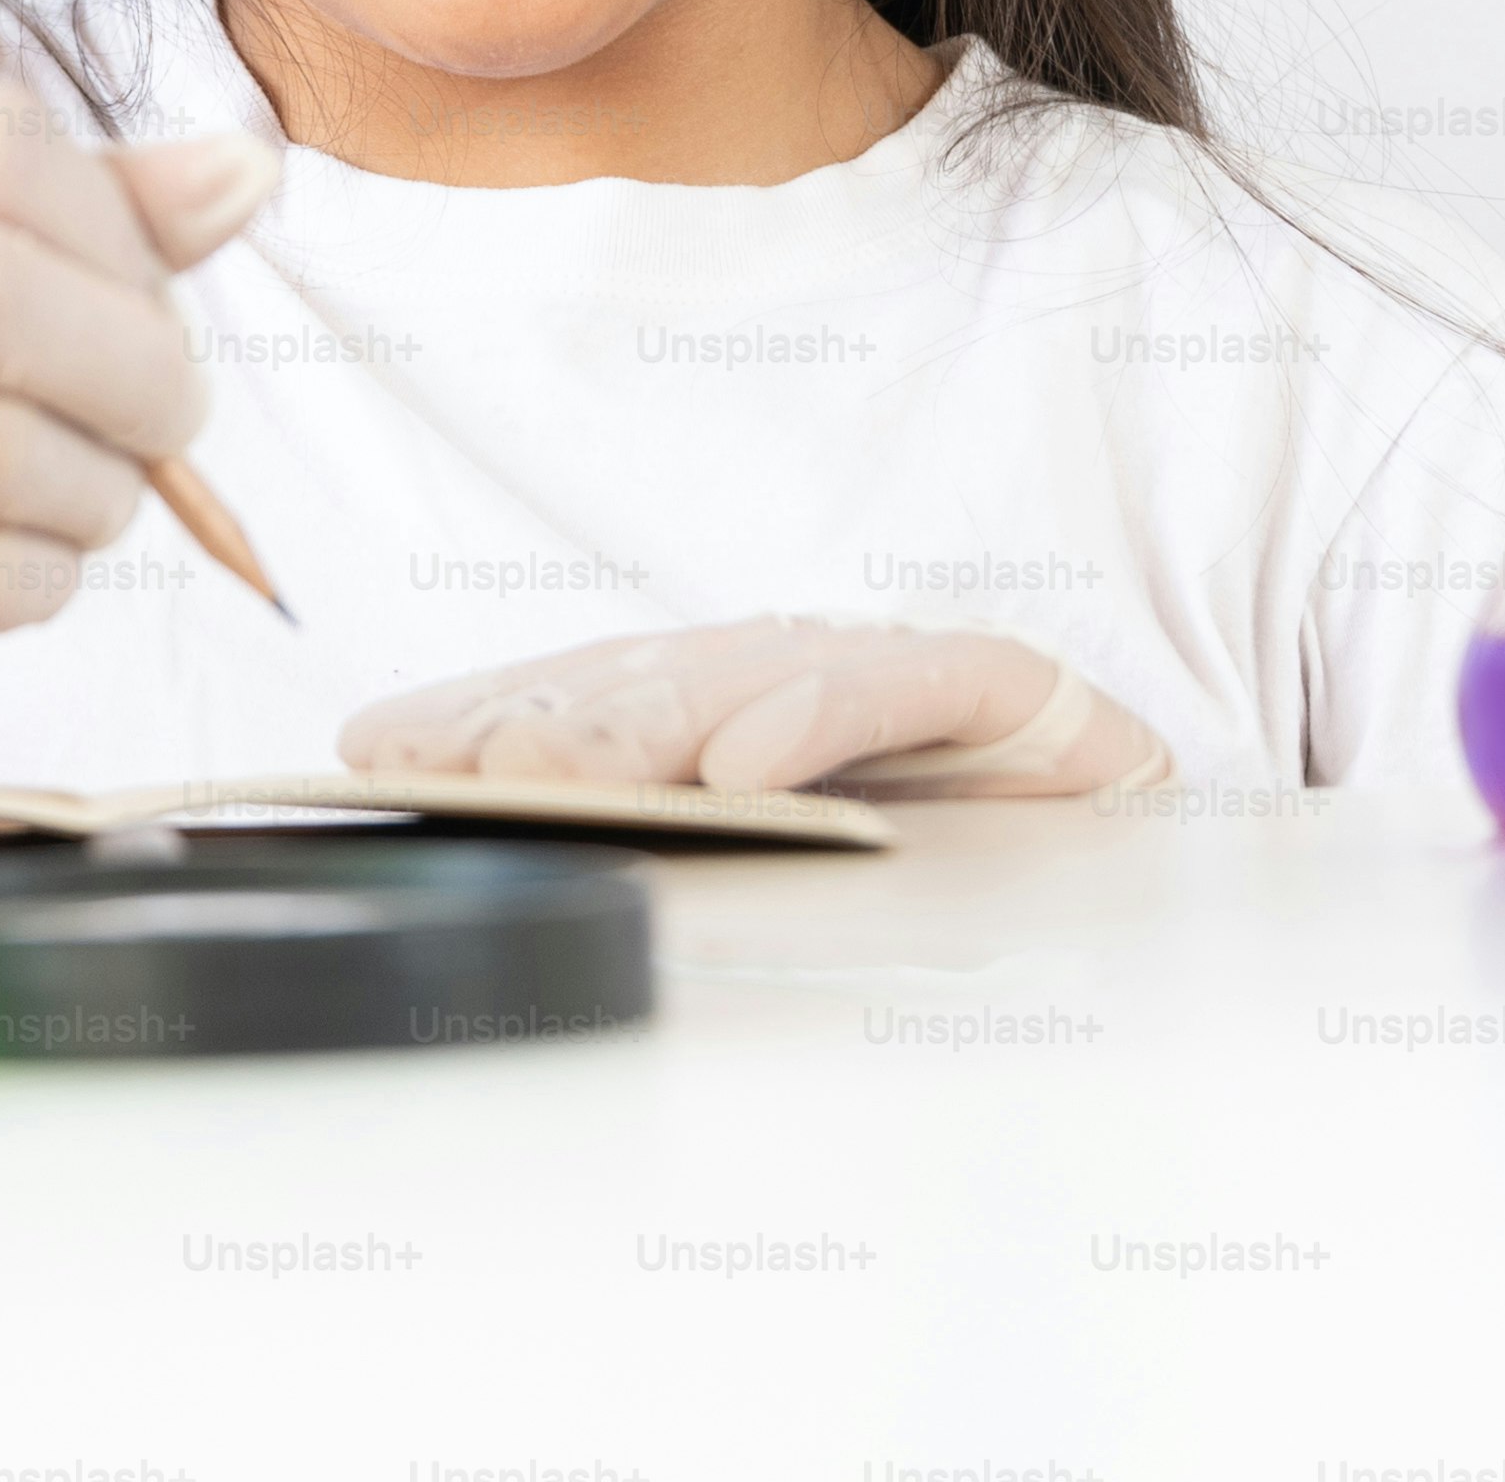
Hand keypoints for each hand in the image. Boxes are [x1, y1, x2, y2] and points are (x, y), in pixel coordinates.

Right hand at [0, 79, 278, 763]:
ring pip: (13, 457)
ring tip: (88, 478)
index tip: (141, 284)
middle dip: (136, 364)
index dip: (113, 225)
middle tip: (167, 406)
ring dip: (103, 482)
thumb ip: (85, 199)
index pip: (0, 154)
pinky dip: (50, 567)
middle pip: (1, 302)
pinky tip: (25, 544)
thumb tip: (246, 173)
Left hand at [337, 617, 1175, 798]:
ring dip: (635, 729)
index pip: (572, 702)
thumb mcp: (776, 841)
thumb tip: (481, 820)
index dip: (473, 718)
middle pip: (636, 687)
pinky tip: (741, 767)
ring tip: (550, 768)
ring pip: (741, 685)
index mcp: (721, 700)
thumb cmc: (942, 837)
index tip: (371, 752)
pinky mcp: (987, 678)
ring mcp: (881, 663)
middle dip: (527, 725)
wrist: (1133, 815)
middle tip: (440, 768)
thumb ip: (655, 827)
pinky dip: (807, 724)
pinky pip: (886, 692)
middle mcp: (785, 668)